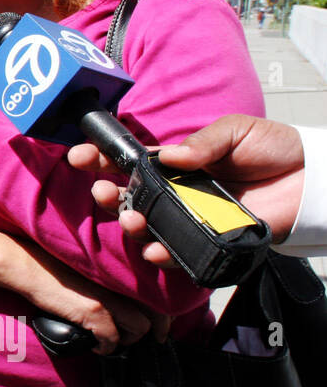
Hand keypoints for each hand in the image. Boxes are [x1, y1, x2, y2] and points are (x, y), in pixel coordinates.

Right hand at [0, 228, 166, 354]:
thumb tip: (120, 303)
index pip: (159, 294)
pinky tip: (95, 344)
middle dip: (151, 332)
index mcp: (123, 268)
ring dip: (127, 340)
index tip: (159, 328)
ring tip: (111, 340)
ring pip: (140, 329)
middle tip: (144, 340)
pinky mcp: (94, 311)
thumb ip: (109, 280)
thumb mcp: (88, 267)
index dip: (163, 316)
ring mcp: (110, 296)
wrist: (26, 264)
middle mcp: (122, 280)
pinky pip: (113, 340)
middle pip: (156, 315)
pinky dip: (106, 347)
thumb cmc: (51, 265)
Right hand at [67, 115, 304, 264]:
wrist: (312, 179)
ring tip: (131, 222)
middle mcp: (178, 192)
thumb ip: (203, 142)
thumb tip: (171, 156)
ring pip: (148, 228)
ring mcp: (192, 218)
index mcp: (178, 164)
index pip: (132, 162)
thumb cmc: (273, 149)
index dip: (103, 159)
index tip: (81, 156)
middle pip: (129, 198)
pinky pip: (180, 253)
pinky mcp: (211, 241)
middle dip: (105, 196)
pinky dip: (163, 255)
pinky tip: (156, 251)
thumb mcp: (235, 131)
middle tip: (100, 192)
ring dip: (130, 226)